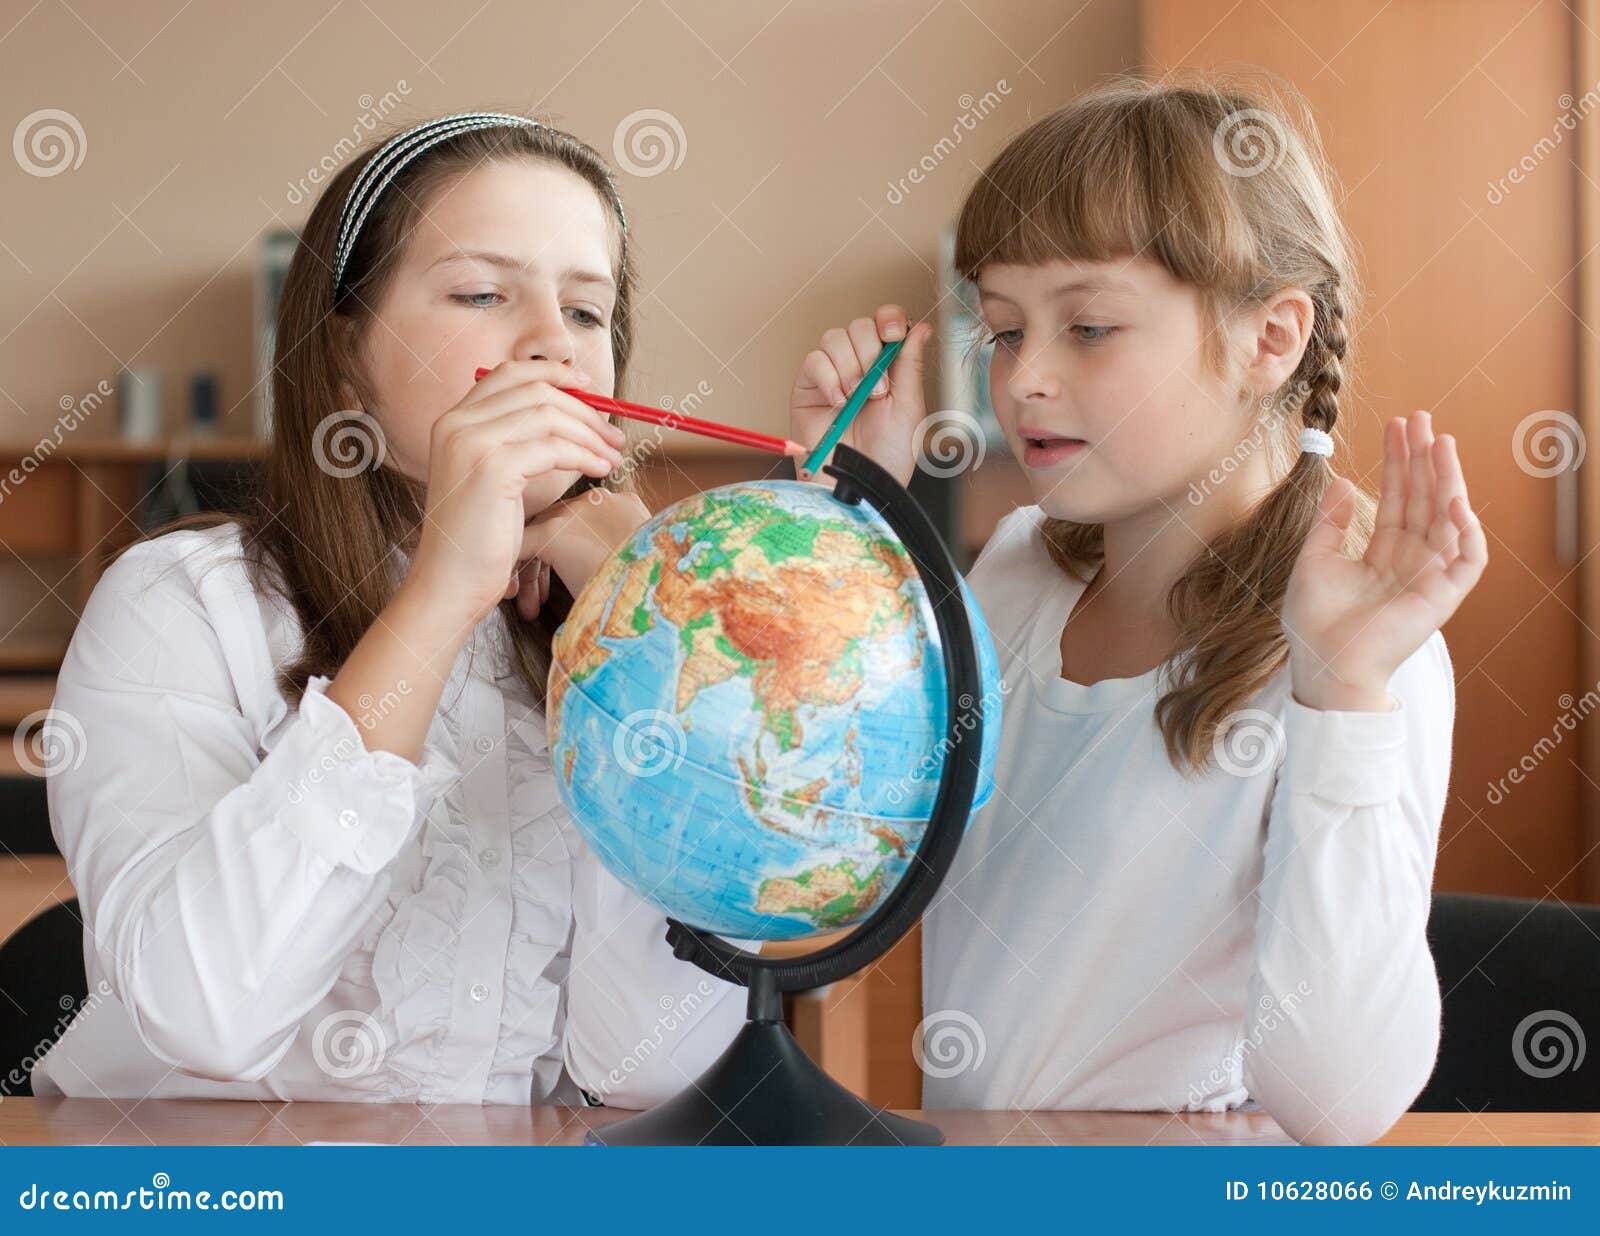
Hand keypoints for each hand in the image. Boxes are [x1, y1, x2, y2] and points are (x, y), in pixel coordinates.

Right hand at [403, 360, 626, 629]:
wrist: (450, 583)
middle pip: (536, 391)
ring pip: (549, 415)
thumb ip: (517, 441)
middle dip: (585, 410)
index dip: (555, 375)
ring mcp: (471, 442)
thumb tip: (576, 414)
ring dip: (591, 435)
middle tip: (615, 435)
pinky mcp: (491, 468)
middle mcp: (456, 423)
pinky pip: (554, 448)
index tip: (591, 392)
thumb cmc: (479, 539)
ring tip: (613, 458)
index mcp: (453, 420)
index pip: (511, 373)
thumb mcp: (494, 478)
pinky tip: (600, 472)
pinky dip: (585, 456)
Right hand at [790, 304, 932, 487]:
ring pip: (833, 338)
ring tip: (856, 400)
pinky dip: (828, 378)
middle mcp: (858, 365)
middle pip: (858, 325)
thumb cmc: (887, 455)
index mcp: (887, 366)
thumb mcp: (909, 407)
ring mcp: (830, 375)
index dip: (888, 319)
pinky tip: (838, 403)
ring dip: (850, 367)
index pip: (885, 323)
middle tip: (878, 391)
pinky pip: (813, 361)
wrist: (860, 484)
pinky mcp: (807, 389)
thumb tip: (921, 326)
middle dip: (870, 353)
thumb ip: (911, 364)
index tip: (893, 336)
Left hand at [1282, 411, 1486, 711]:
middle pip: (1425, 499)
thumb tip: (1345, 481)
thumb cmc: (1314, 621)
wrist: (1322, 664)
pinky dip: (1467, 530)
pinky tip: (1453, 500)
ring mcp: (1430, 577)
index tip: (1398, 426)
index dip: (1400, 462)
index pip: (1399, 498)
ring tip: (1440, 442)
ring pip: (1449, 518)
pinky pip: (1468, 558)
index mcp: (1383, 553)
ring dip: (1447, 479)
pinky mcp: (1443, 597)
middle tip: (1422, 419)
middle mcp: (1411, 560)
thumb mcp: (1314, 559)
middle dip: (1425, 459)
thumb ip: (1330, 522)